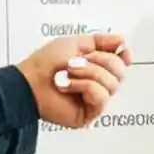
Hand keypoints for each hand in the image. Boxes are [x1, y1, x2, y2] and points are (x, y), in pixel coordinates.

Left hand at [16, 34, 130, 127]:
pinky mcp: (89, 113)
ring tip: (68, 72)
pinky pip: (101, 96)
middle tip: (76, 61)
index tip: (121, 49)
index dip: (123, 56)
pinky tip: (67, 86)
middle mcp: (97, 83)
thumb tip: (122, 42)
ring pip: (113, 83)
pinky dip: (84, 86)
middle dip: (100, 61)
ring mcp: (94, 100)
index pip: (121, 63)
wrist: (29, 81)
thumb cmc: (46, 63)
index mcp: (95, 67)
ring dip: (89, 73)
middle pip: (120, 71)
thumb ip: (101, 41)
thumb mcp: (75, 43)